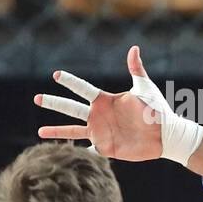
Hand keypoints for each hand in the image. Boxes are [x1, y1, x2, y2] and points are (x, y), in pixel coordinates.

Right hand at [35, 46, 169, 160]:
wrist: (166, 135)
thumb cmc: (157, 110)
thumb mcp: (146, 88)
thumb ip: (136, 69)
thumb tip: (134, 48)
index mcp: (105, 100)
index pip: (83, 89)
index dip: (70, 82)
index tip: (56, 75)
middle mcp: (99, 115)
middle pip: (71, 108)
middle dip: (53, 103)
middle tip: (36, 98)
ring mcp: (100, 132)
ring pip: (73, 130)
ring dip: (56, 131)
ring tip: (40, 132)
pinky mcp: (106, 147)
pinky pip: (88, 150)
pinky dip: (77, 151)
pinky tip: (62, 153)